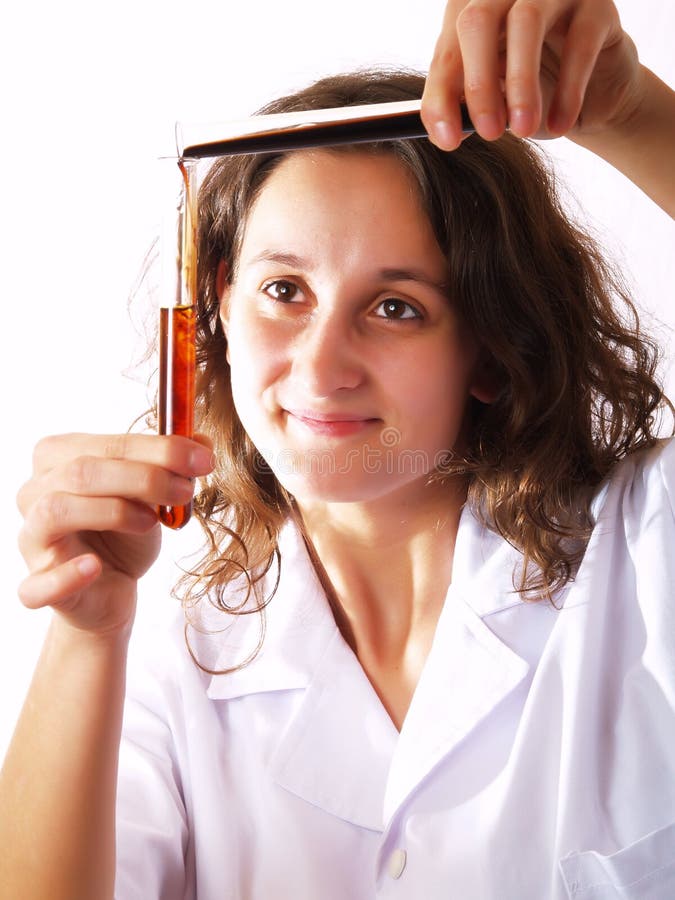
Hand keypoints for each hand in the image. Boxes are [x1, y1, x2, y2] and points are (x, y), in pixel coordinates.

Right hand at [16, 433, 213, 637]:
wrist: (111, 588)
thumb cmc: (124, 532)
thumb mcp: (152, 494)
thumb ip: (173, 465)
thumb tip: (203, 444)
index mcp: (59, 457)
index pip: (108, 443)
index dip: (159, 448)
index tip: (203, 459)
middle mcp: (35, 492)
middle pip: (82, 471)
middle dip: (143, 477)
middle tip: (185, 489)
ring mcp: (31, 538)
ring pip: (57, 510)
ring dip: (112, 512)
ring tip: (150, 522)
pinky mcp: (36, 584)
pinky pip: (38, 581)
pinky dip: (67, 574)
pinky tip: (94, 567)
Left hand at [422, 0, 641, 148]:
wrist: (596, 96)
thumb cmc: (537, 94)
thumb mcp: (494, 106)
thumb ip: (465, 110)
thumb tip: (443, 132)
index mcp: (474, 10)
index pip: (446, 49)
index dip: (441, 95)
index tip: (446, 140)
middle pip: (478, 20)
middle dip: (479, 83)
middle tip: (487, 133)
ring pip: (527, 20)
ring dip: (521, 83)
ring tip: (522, 130)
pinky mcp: (599, 6)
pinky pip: (579, 43)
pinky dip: (567, 90)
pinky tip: (559, 125)